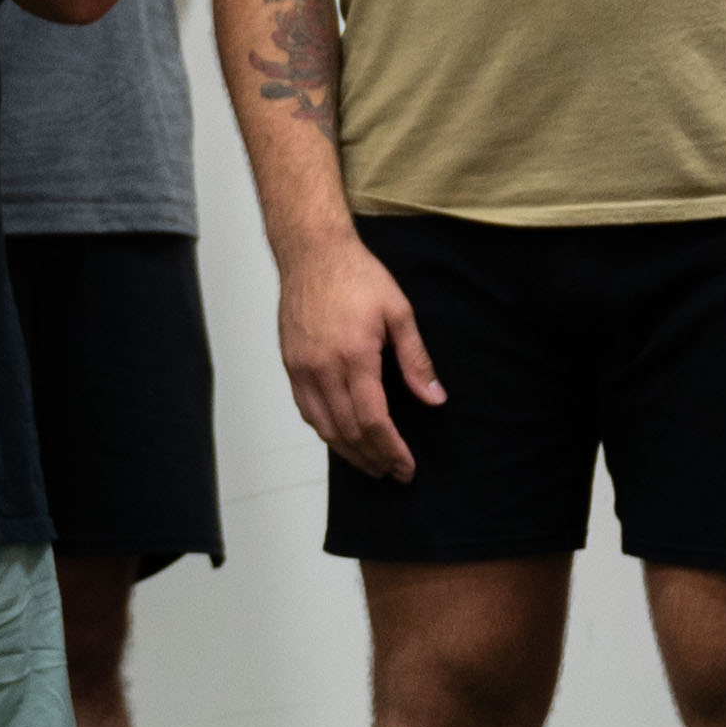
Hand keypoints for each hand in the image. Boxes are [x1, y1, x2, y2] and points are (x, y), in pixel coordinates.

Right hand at [280, 228, 440, 481]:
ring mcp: (302, 369)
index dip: (391, 449)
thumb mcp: (399, 313)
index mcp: (355, 356)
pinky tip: (341, 437)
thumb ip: (416, 360)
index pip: (373, 420)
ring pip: (324, 427)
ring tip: (370, 464)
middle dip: (372, 458)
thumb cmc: (357, 276)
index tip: (405, 466)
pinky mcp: (291, 365)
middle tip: (392, 473)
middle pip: (348, 431)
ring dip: (348, 452)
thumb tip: (434, 398)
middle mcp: (323, 368)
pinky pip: (306, 410)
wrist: (312, 254)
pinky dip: (325, 430)